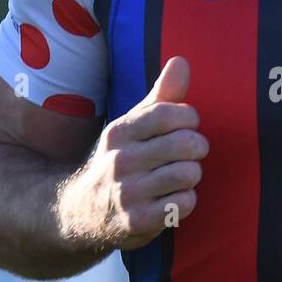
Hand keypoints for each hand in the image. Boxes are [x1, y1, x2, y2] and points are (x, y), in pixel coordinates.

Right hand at [58, 55, 207, 250]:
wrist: (83, 211)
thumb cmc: (121, 159)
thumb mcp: (134, 125)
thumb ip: (162, 95)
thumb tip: (182, 61)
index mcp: (121, 131)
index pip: (171, 113)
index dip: (190, 119)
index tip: (187, 126)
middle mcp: (121, 160)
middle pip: (186, 144)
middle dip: (197, 148)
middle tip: (191, 154)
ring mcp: (128, 192)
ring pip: (188, 174)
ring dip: (193, 175)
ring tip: (181, 176)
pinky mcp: (138, 221)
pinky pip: (184, 204)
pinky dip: (187, 200)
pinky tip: (174, 199)